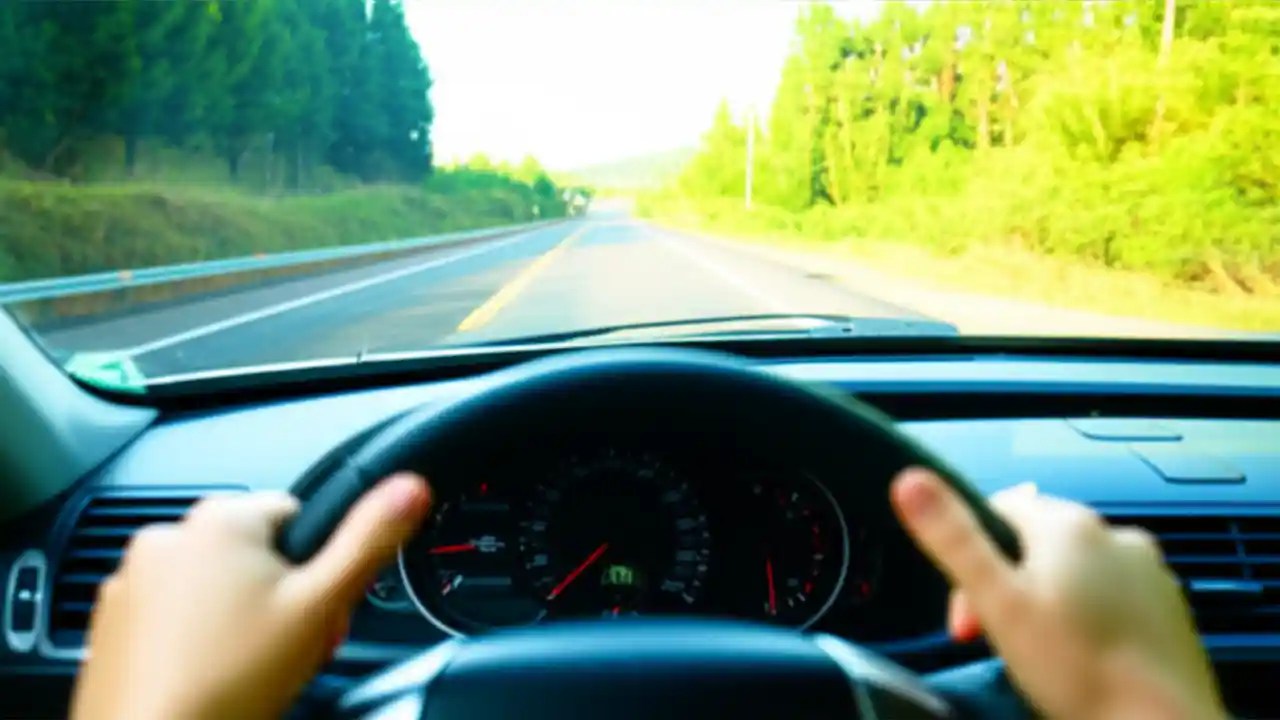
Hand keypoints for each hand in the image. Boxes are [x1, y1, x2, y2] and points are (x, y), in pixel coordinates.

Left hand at [70, 473, 431, 719]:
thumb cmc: (231, 681)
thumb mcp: (321, 605)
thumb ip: (369, 540)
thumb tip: (410, 486)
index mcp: (222, 519)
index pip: (297, 518)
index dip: (317, 568)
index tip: (313, 611)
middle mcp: (167, 536)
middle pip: (253, 553)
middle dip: (277, 595)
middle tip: (284, 646)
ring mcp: (131, 580)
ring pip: (211, 585)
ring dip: (233, 616)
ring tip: (244, 665)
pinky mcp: (110, 621)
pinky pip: (169, 614)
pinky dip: (190, 638)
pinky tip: (208, 673)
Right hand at [890, 468, 1226, 719]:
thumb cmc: (1077, 670)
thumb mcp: (997, 602)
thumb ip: (953, 538)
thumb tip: (909, 480)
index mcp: (1068, 523)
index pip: (997, 511)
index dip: (972, 561)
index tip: (971, 615)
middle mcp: (1114, 534)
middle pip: (1035, 545)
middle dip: (1009, 586)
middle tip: (1000, 638)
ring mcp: (1148, 570)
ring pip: (1074, 571)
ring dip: (1049, 602)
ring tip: (1044, 651)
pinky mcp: (1167, 606)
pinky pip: (1111, 597)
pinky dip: (1090, 618)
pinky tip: (1083, 656)